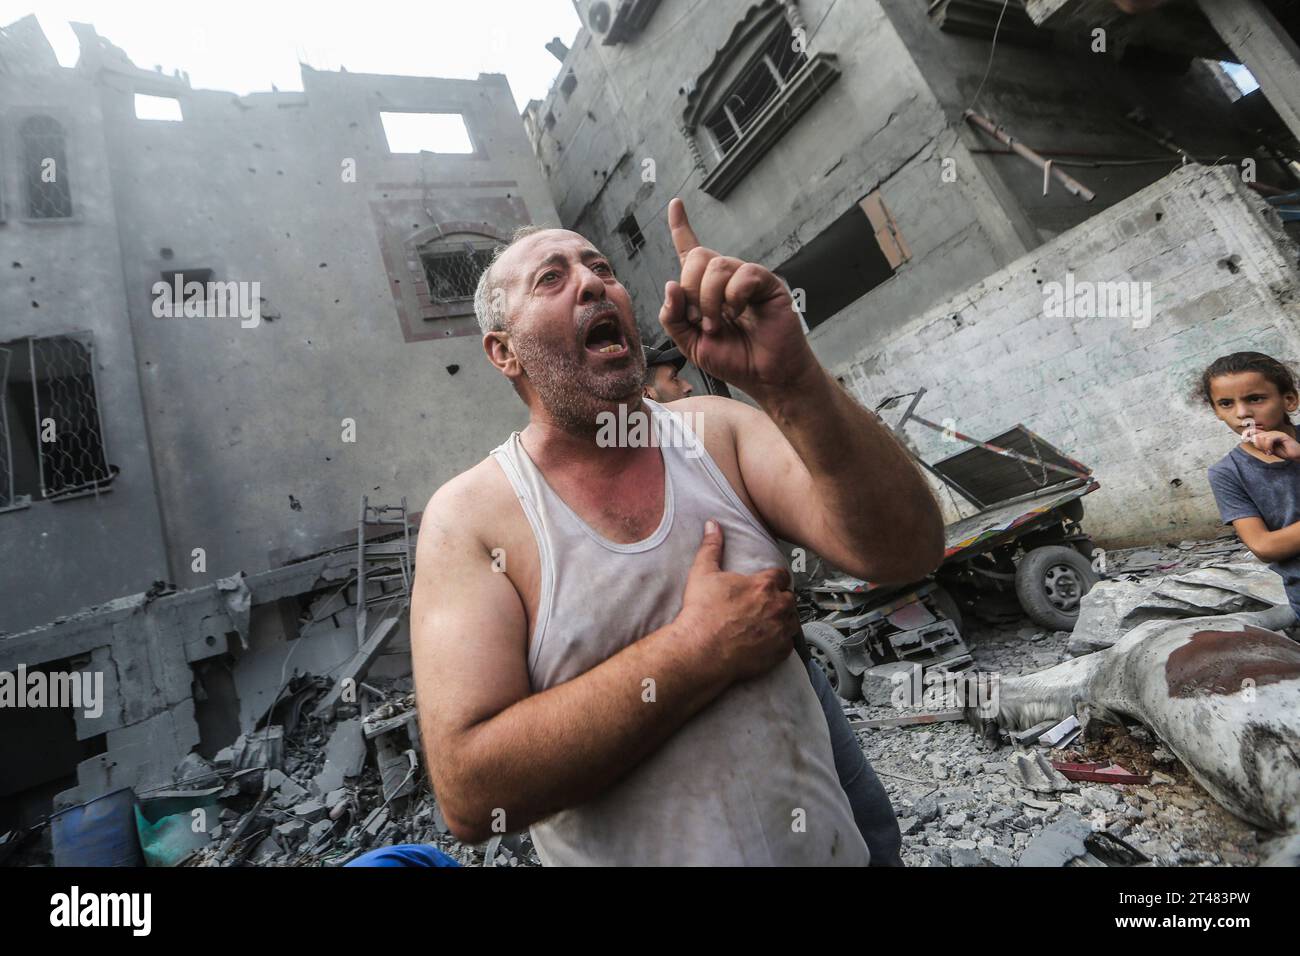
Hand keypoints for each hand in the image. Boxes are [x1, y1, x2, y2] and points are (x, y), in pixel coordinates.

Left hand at [658, 198, 818, 398]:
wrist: (765, 377)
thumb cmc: (733, 359)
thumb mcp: (690, 344)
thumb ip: (672, 317)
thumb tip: (671, 284)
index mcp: (705, 288)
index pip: (691, 250)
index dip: (681, 226)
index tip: (675, 203)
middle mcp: (726, 278)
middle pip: (698, 256)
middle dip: (690, 291)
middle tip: (701, 321)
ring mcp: (746, 278)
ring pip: (717, 266)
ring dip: (710, 301)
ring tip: (720, 324)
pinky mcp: (767, 283)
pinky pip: (744, 275)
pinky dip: (734, 297)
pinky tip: (739, 314)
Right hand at [676, 519, 797, 682]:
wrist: (699, 650)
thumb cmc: (701, 615)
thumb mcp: (703, 573)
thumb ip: (711, 547)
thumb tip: (713, 526)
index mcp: (763, 585)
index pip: (781, 575)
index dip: (773, 579)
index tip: (766, 584)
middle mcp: (777, 606)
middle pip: (790, 597)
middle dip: (779, 599)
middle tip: (764, 604)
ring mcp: (780, 630)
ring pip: (793, 620)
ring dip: (783, 619)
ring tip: (767, 622)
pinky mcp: (779, 652)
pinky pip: (789, 644)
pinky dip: (781, 642)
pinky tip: (767, 641)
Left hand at [1250, 428, 1299, 459]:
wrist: (1295, 454)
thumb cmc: (1282, 452)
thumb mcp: (1268, 449)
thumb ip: (1260, 445)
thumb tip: (1251, 440)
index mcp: (1267, 435)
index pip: (1254, 430)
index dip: (1247, 433)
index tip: (1243, 438)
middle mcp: (1271, 432)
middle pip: (1257, 436)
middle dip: (1259, 446)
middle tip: (1266, 451)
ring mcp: (1276, 433)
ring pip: (1262, 437)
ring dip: (1264, 447)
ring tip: (1270, 452)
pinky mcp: (1282, 435)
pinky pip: (1269, 439)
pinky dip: (1268, 446)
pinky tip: (1271, 451)